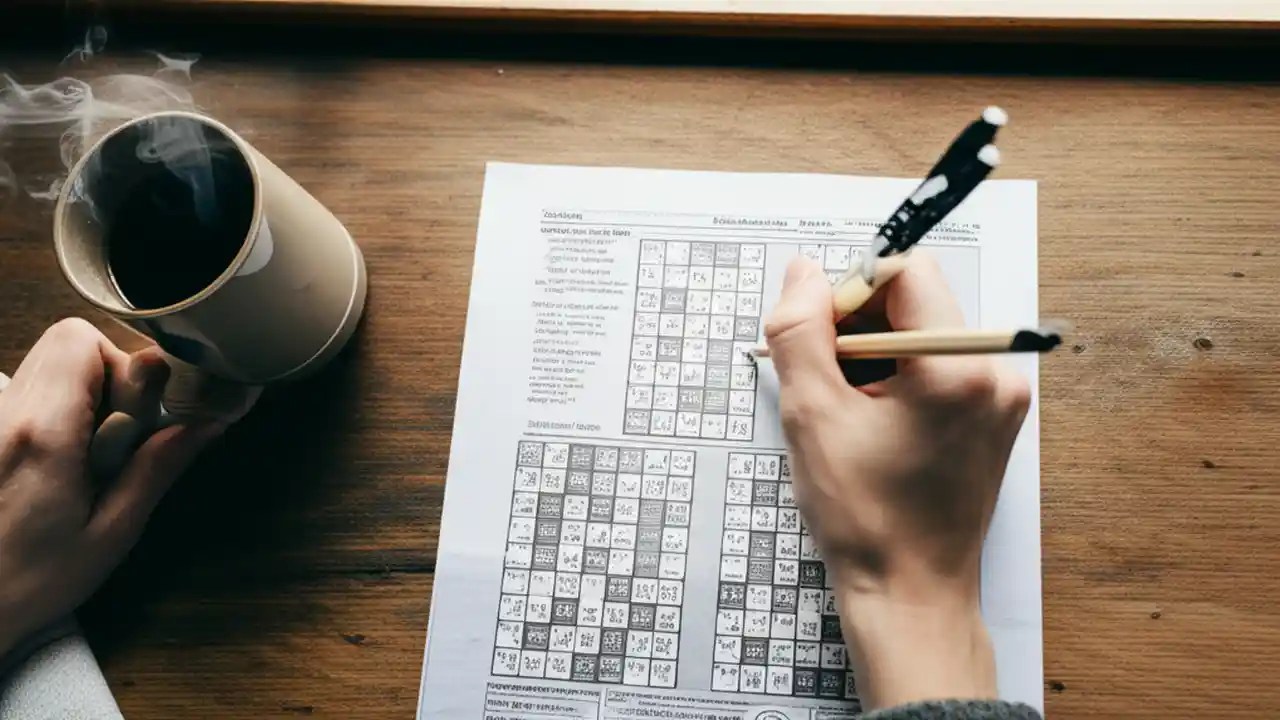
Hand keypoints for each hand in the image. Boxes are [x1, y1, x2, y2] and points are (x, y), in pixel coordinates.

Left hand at [0, 319, 223, 657]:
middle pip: (65, 342)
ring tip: (91, 454)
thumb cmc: (29, 582)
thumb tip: (205, 425)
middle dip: (109, 373)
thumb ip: (157, 468)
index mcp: (42, 433)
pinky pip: (29, 393)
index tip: (143, 416)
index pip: (82, 341)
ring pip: (47, 363)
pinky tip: (64, 462)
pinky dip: (60, 410)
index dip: (126, 367)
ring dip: (84, 393)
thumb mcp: (110, 532)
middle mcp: (6, 414)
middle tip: (121, 433)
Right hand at [764, 253, 1030, 708]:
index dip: (850, 291)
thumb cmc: (866, 519)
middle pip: (917, 299)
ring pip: (924, 332)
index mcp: (957, 369)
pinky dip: (899, 378)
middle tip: (827, 380)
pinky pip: (940, 366)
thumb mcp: (811, 416)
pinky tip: (873, 423)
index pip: (906, 272)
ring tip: (850, 410)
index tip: (821, 338)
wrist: (911, 594)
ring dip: (876, 354)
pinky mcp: (994, 417)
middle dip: (861, 325)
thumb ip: (799, 331)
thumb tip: (803, 274)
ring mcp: (1000, 398)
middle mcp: (994, 374)